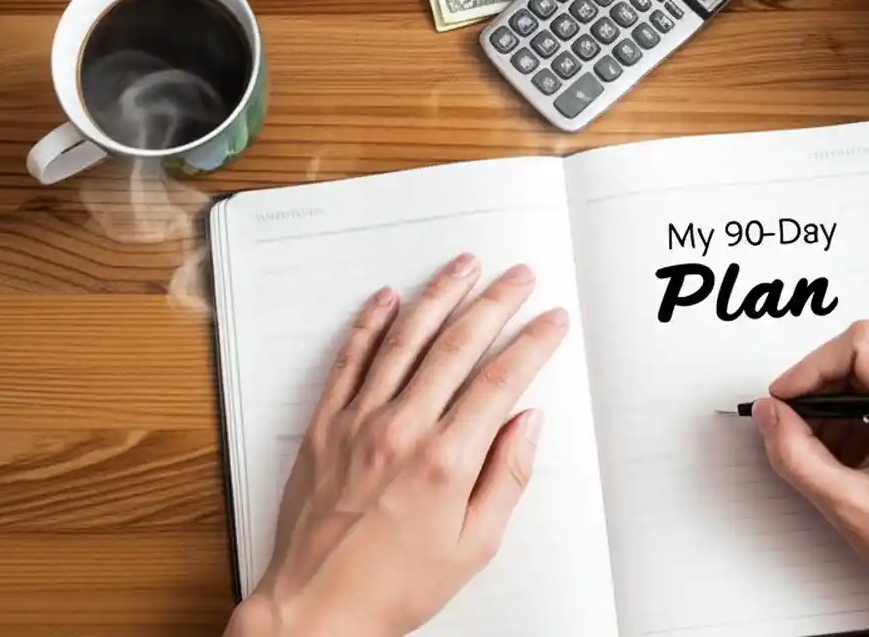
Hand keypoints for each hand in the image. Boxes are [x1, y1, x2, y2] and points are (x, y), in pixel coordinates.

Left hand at [224, 254, 567, 636]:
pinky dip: (368, 324)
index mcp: (447, 460)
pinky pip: (349, 360)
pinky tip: (387, 298)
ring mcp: (359, 422)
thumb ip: (507, 476)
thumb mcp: (474, 545)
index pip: (501, 379)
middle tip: (518, 276)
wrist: (317, 609)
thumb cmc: (395, 587)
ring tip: (463, 266)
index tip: (551, 320)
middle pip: (458, 345)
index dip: (532, 342)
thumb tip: (527, 422)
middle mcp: (402, 429)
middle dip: (495, 302)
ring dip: (438, 295)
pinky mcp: (325, 426)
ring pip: (405, 340)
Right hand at [753, 320, 868, 636]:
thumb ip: (796, 455)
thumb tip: (770, 415)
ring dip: (836, 416)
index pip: (860, 346)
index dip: (810, 367)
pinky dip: (857, 429)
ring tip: (826, 463)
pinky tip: (850, 467)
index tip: (785, 399)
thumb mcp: (850, 506)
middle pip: (863, 362)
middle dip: (819, 395)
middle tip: (794, 433)